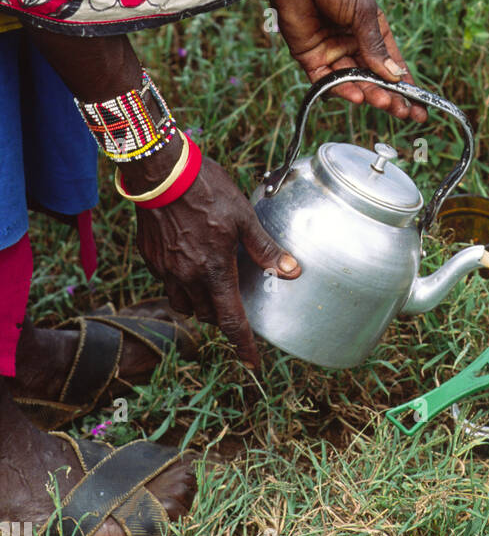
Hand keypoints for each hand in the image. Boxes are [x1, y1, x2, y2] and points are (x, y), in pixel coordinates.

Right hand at [133, 155, 299, 367]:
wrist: (162, 173)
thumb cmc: (207, 190)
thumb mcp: (243, 217)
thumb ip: (264, 248)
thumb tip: (290, 270)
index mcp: (214, 271)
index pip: (232, 321)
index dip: (244, 345)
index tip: (252, 363)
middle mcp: (187, 278)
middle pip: (206, 315)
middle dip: (221, 315)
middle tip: (233, 300)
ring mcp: (165, 270)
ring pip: (183, 304)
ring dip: (199, 303)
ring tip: (210, 284)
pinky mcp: (151, 258)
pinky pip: (167, 282)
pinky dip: (180, 282)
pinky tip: (189, 260)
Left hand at [271, 0, 425, 122]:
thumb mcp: (364, 13)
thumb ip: (375, 46)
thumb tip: (394, 76)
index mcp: (372, 29)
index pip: (391, 63)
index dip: (405, 85)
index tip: (419, 105)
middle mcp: (353, 43)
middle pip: (373, 77)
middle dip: (389, 95)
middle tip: (403, 112)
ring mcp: (332, 51)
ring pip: (352, 81)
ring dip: (368, 93)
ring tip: (383, 103)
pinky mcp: (310, 56)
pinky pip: (327, 80)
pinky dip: (341, 89)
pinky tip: (357, 96)